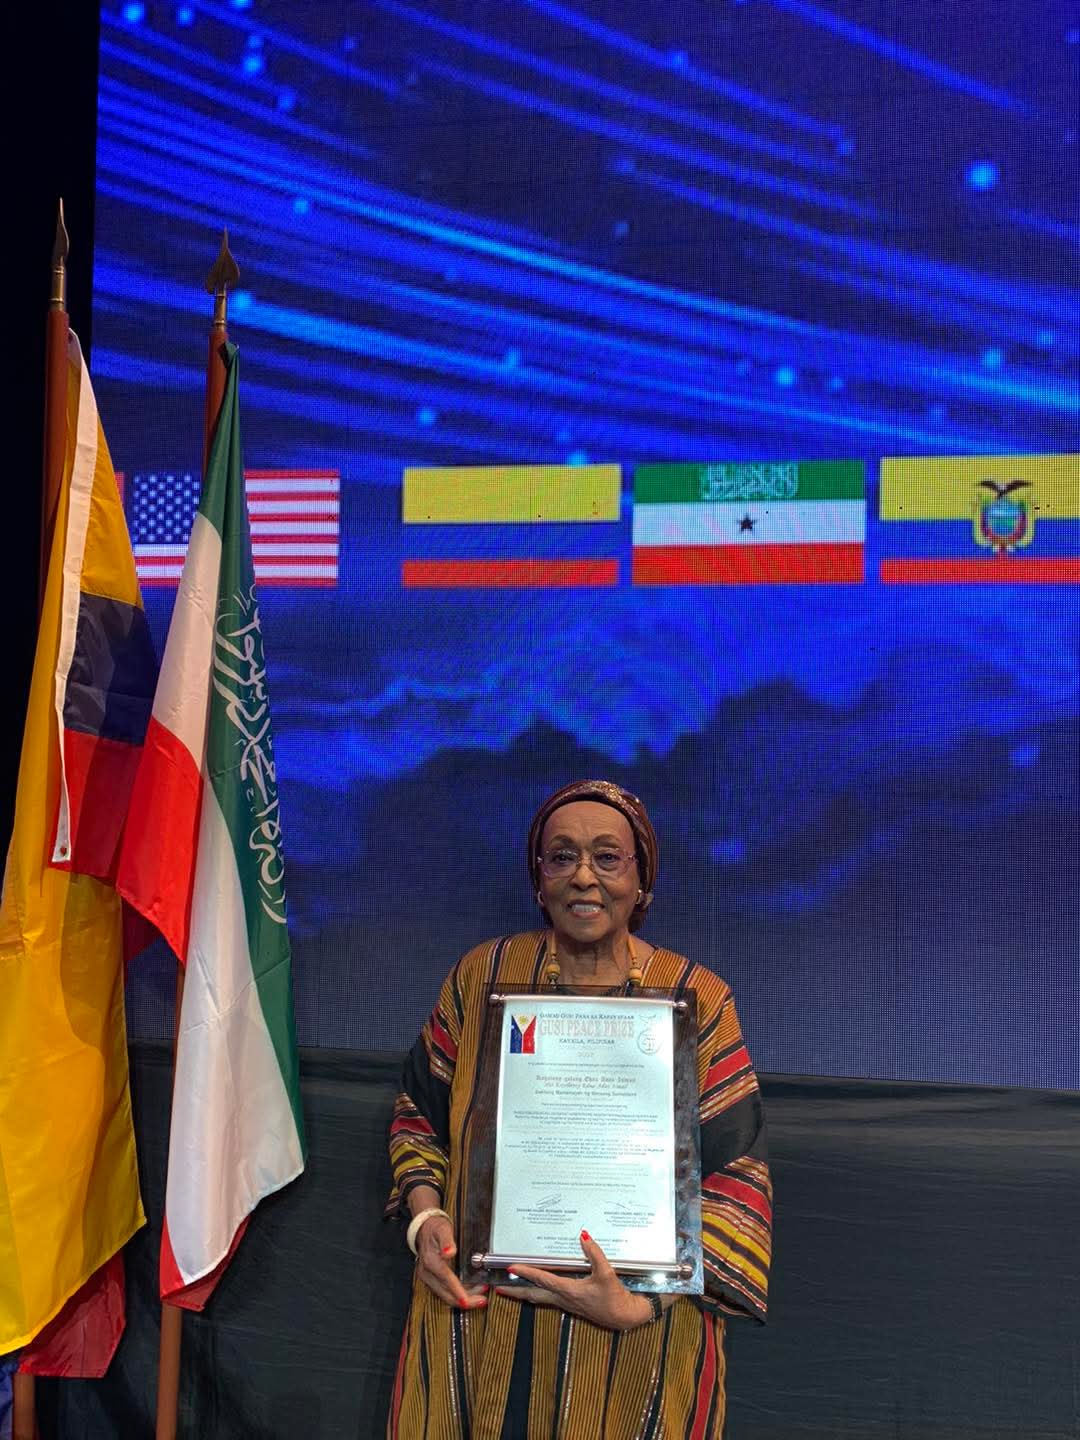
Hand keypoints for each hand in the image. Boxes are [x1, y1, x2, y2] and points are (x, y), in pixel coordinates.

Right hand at [413, 1212, 488, 1310]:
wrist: (424, 1228)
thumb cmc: (435, 1228)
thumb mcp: (443, 1229)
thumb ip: (447, 1240)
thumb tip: (449, 1251)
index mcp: (431, 1262)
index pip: (446, 1280)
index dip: (458, 1292)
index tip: (467, 1301)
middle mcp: (427, 1273)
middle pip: (446, 1294)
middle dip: (465, 1300)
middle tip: (482, 1300)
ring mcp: (428, 1278)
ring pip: (446, 1295)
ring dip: (463, 1298)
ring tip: (480, 1295)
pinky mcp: (431, 1280)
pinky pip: (445, 1292)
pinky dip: (458, 1294)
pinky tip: (470, 1291)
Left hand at [496, 1231, 656, 1330]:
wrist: (624, 1317)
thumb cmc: (615, 1297)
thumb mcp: (607, 1273)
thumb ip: (595, 1253)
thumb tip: (583, 1235)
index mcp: (569, 1291)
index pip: (542, 1279)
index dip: (526, 1272)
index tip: (510, 1267)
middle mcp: (564, 1299)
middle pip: (533, 1295)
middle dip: (515, 1292)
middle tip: (498, 1288)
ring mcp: (566, 1304)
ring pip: (539, 1298)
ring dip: (524, 1293)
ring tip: (510, 1288)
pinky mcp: (571, 1304)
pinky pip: (548, 1298)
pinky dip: (537, 1293)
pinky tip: (536, 1288)